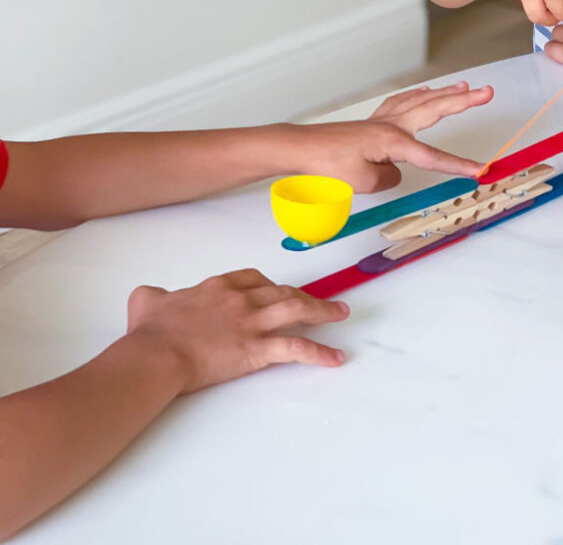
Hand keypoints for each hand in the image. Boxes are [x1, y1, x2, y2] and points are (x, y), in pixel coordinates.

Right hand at [126, 269, 349, 393]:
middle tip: (322, 301)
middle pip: (282, 291)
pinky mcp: (257, 349)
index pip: (253, 279)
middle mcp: (241, 299)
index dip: (269, 285)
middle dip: (304, 295)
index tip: (276, 292)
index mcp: (218, 287)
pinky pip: (296, 349)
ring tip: (341, 314)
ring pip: (297, 309)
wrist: (156, 354)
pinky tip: (334, 358)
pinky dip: (319, 353)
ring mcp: (252, 323)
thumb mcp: (146, 301)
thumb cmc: (149, 331)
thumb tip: (149, 297)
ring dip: (323, 311)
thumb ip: (152, 296)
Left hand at [296, 83, 492, 191]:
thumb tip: (394, 170)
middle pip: (435, 109)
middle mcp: (392, 125)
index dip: (458, 164)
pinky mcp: (372, 123)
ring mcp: (381, 121)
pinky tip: (423, 92)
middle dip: (463, 101)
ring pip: (421, 101)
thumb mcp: (363, 182)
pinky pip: (403, 102)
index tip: (480, 170)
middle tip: (487, 92)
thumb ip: (388, 177)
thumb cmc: (327, 165)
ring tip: (465, 88)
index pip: (433, 156)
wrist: (300, 149)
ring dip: (444, 94)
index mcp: (394, 141)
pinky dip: (419, 96)